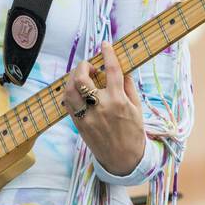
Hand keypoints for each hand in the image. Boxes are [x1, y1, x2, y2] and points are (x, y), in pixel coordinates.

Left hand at [63, 41, 146, 176]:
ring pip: (69, 90)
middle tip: (90, 65)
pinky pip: (68, 104)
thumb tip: (123, 68)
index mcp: (118, 101)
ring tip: (81, 77)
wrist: (123, 159)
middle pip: (82, 78)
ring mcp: (87, 116)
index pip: (112, 70)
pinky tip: (77, 90)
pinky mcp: (79, 124)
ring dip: (72, 78)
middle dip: (83, 66)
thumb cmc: (133, 133)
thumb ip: (128, 87)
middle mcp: (101, 107)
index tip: (105, 44)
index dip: (108, 54)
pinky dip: (70, 93)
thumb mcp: (137, 108)